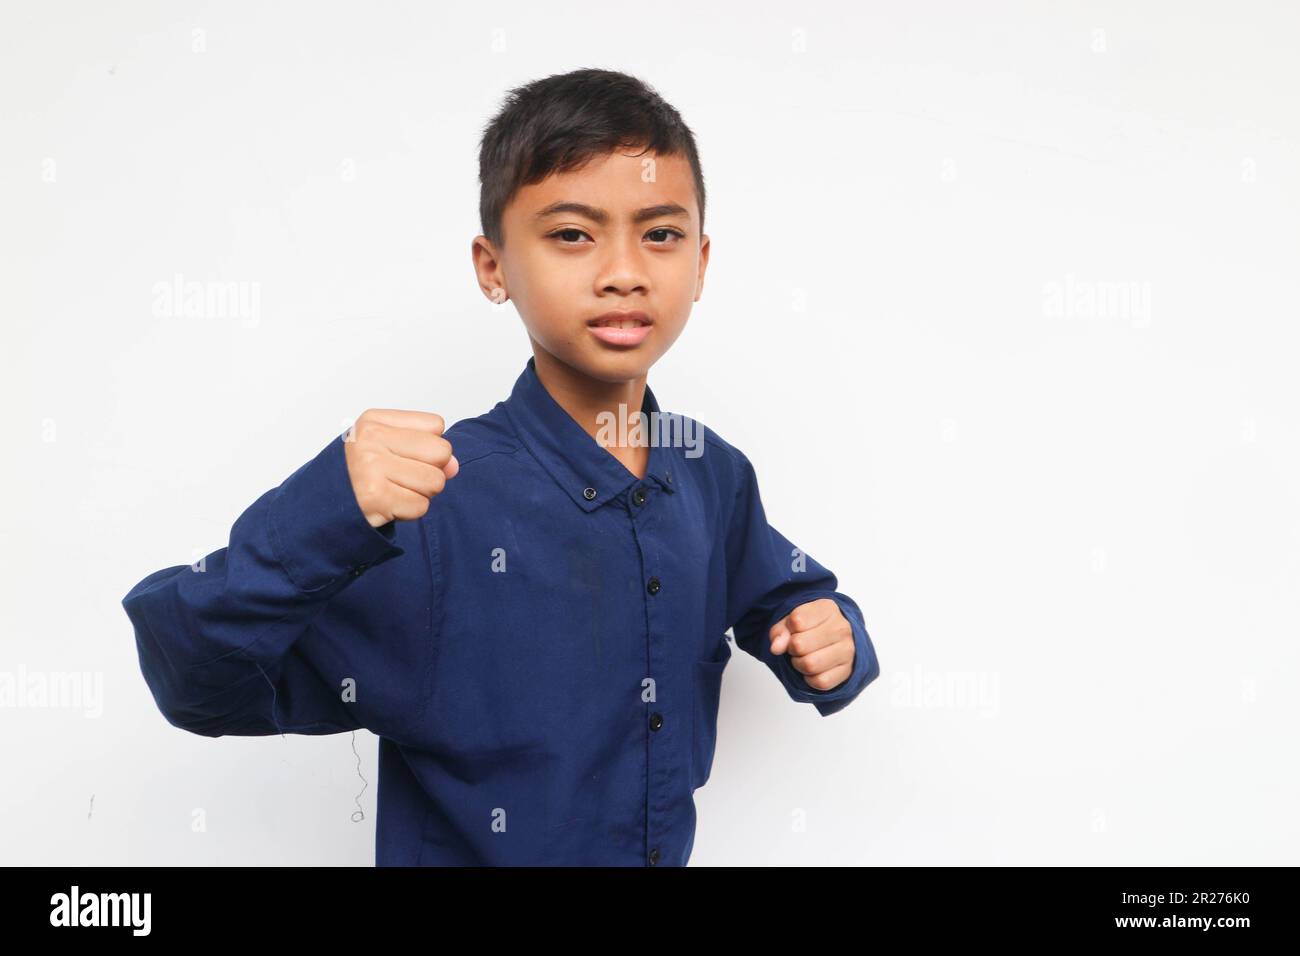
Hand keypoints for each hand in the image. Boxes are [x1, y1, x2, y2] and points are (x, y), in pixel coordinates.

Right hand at [343, 408, 459, 527]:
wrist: (327, 505)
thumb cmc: (364, 474)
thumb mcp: (391, 449)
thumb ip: (429, 451)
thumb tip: (454, 466)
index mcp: (374, 421)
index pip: (436, 425)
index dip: (429, 446)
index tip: (403, 456)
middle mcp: (370, 440)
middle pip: (441, 452)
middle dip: (431, 471)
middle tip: (403, 478)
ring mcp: (371, 467)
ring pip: (435, 481)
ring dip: (421, 493)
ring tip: (396, 491)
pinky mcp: (376, 497)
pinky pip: (421, 506)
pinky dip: (411, 511)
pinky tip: (391, 505)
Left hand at [769, 598, 854, 691]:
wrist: (837, 640)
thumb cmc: (811, 628)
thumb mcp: (792, 622)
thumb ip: (780, 631)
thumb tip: (776, 648)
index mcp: (827, 608)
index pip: (796, 621)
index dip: (788, 630)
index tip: (795, 631)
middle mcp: (842, 627)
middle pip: (800, 645)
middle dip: (792, 649)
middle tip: (797, 647)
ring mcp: (848, 650)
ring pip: (810, 665)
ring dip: (799, 665)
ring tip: (804, 658)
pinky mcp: (848, 671)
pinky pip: (820, 682)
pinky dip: (810, 679)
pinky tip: (813, 670)